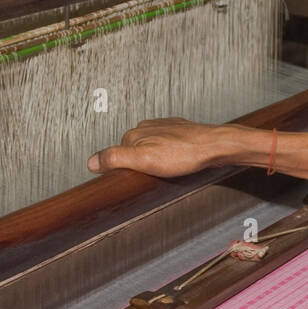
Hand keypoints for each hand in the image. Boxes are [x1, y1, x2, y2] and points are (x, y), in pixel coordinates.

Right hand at [87, 117, 224, 177]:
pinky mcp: (180, 132)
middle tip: (149, 179)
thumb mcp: (143, 159)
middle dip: (138, 166)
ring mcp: (165, 128)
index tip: (128, 181)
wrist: (216, 146)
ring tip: (165, 173)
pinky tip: (176, 164)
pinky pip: (167, 146)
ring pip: (151, 148)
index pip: (116, 155)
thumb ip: (116, 158)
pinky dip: (168, 156)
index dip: (122, 170)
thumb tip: (91, 161)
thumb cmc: (184, 153)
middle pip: (133, 152)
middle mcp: (147, 127)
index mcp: (135, 134)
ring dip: (155, 161)